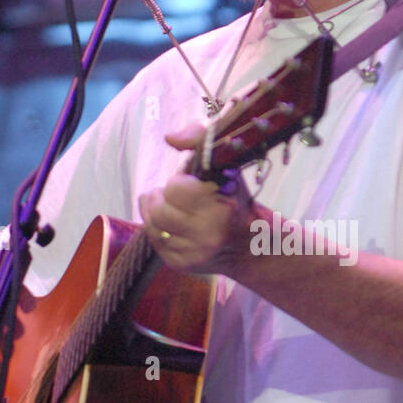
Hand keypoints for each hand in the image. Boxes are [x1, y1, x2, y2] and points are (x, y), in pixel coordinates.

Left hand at [139, 123, 256, 274]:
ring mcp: (192, 254)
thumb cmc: (237, 202)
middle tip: (172, 195)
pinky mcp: (181, 265)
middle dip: (161, 197)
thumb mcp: (228, 168)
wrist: (251, 249)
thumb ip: (202, 140)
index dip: (179, 183)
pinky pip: (154, 242)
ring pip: (151, 227)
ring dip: (154, 211)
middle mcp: (205, 236)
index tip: (189, 184)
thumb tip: (170, 137)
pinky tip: (171, 224)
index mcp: (220, 211)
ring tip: (168, 206)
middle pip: (158, 210)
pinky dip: (158, 229)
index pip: (175, 189)